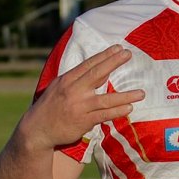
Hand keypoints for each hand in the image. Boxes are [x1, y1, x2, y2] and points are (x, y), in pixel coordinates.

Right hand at [21, 45, 144, 150]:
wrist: (36, 130)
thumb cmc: (52, 106)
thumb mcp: (60, 88)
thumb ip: (79, 80)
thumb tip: (105, 72)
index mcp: (67, 81)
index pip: (88, 65)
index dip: (104, 56)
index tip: (118, 48)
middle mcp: (73, 91)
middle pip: (96, 74)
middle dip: (113, 63)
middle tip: (128, 54)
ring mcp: (79, 106)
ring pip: (106, 99)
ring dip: (125, 96)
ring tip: (141, 93)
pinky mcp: (83, 121)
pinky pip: (104, 115)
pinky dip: (117, 111)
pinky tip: (129, 108)